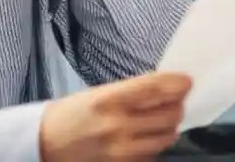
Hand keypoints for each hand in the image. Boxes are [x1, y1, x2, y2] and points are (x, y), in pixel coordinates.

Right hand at [39, 72, 191, 161]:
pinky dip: (157, 143)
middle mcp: (118, 125)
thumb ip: (131, 91)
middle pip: (168, 114)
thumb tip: (165, 87)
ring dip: (171, 126)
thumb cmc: (72, 114)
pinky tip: (148, 135)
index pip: (155, 88)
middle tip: (177, 99)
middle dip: (178, 105)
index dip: (177, 84)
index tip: (187, 81)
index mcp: (108, 99)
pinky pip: (154, 153)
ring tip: (163, 118)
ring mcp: (122, 149)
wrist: (47, 143)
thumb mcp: (99, 93)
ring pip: (166, 137)